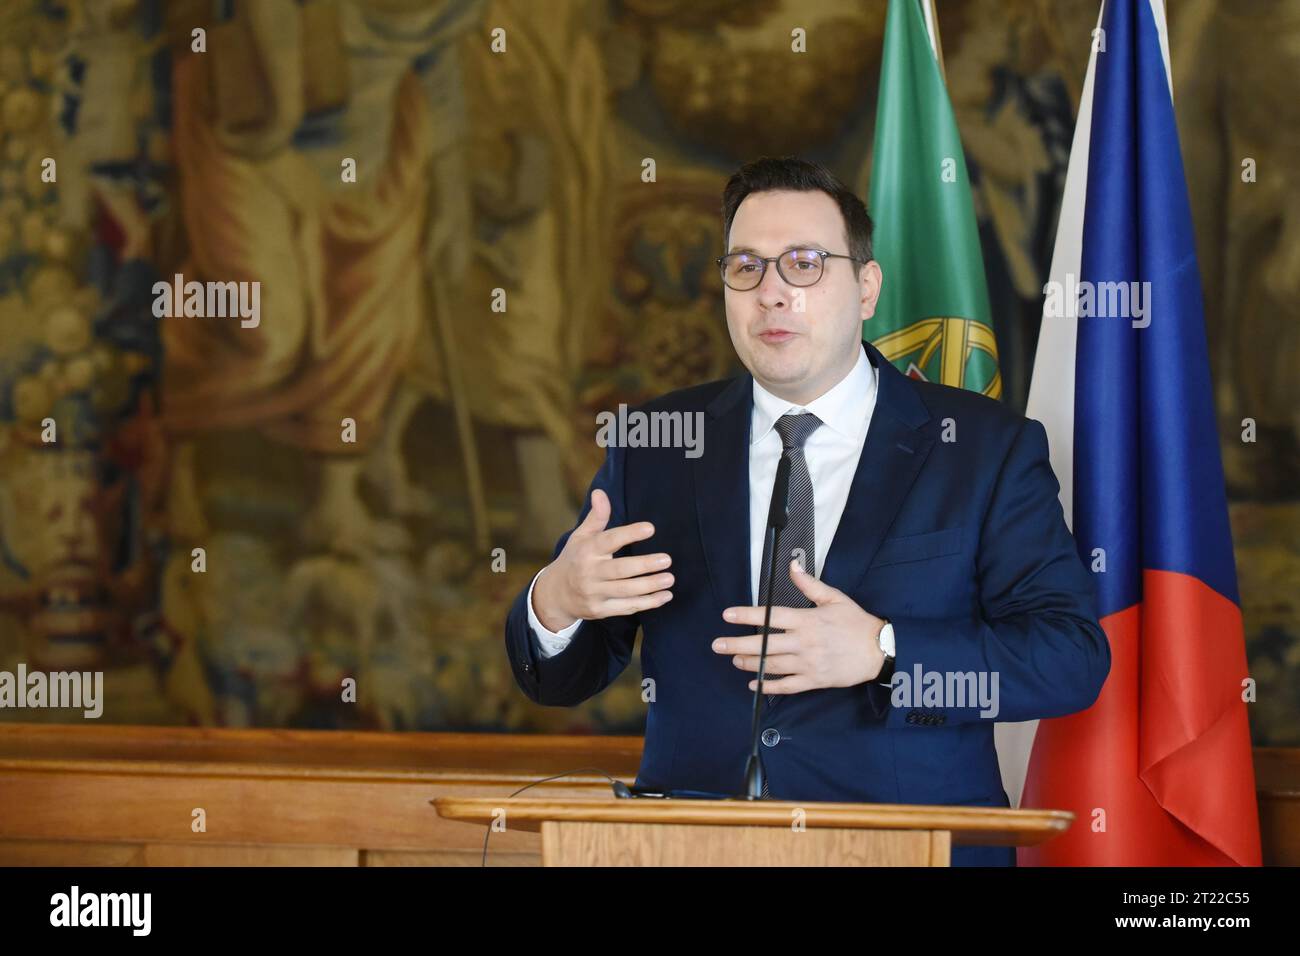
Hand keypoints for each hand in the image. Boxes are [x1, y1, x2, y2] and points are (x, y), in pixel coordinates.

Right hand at [532, 489, 673, 630]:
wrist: (555, 594)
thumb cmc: (575, 559)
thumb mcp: (581, 536)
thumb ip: (596, 516)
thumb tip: (600, 492)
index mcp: (586, 550)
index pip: (609, 540)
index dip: (629, 534)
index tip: (650, 528)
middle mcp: (589, 572)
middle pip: (620, 569)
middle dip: (644, 565)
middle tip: (667, 559)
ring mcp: (594, 593)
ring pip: (626, 590)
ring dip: (650, 586)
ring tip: (669, 578)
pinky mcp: (600, 610)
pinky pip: (626, 607)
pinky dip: (648, 603)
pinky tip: (665, 596)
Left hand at [712, 559, 885, 693]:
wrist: (879, 650)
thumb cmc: (856, 623)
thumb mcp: (835, 598)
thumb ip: (810, 584)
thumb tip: (792, 565)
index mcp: (807, 620)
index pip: (771, 616)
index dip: (747, 615)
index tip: (727, 615)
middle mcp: (804, 642)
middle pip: (764, 644)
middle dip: (737, 645)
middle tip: (717, 645)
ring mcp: (808, 663)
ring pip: (771, 665)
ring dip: (749, 663)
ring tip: (733, 660)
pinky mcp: (815, 680)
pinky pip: (787, 686)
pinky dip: (769, 686)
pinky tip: (754, 684)